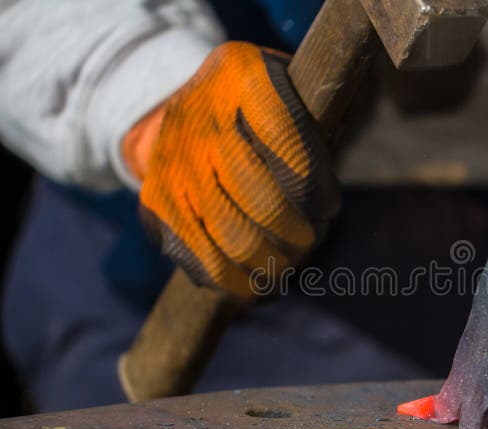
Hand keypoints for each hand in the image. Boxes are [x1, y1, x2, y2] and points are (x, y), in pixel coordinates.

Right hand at [123, 42, 339, 298]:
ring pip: (229, 237)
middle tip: (307, 243)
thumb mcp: (287, 90)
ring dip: (268, 266)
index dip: (316, 190)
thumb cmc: (257, 108)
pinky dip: (230, 283)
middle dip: (294, 235)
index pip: (290, 144)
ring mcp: (172, 162)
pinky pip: (196, 257)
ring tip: (285, 269)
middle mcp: (201, 118)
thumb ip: (316, 127)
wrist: (175, 107)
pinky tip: (252, 287)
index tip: (328, 210)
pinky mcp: (154, 203)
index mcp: (243, 77)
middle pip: (259, 199)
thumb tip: (327, 207)